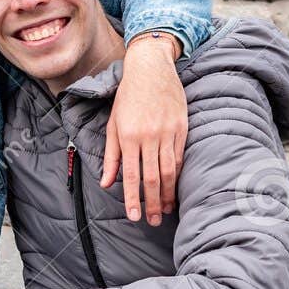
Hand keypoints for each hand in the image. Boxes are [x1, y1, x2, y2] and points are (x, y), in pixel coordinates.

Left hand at [102, 31, 186, 226]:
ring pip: (169, 171)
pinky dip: (177, 175)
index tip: (134, 217)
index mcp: (129, 136)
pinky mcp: (181, 127)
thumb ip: (111, 156)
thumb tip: (107, 183)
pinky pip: (179, 157)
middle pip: (153, 178)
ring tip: (166, 210)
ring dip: (167, 193)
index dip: (133, 199)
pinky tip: (174, 187)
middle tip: (152, 221)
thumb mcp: (113, 125)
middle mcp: (149, 136)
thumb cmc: (128, 97)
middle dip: (152, 203)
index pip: (132, 176)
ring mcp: (168, 132)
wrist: (150, 68)